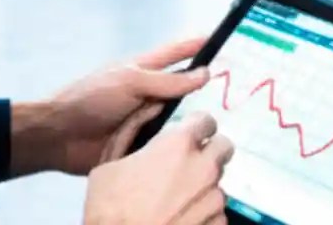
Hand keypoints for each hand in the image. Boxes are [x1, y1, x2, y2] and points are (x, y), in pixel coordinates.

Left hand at [13, 37, 211, 176]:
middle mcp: (149, 94)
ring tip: (222, 129)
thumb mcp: (131, 82)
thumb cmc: (90, 100)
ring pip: (180, 119)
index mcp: (144, 70)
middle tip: (237, 94)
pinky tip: (197, 153)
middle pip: (184, 90)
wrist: (58, 138)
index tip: (224, 39)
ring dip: (192, 124)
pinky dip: (177, 147)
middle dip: (205, 91)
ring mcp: (146, 120)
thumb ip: (167, 80)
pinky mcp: (142, 145)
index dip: (199, 45)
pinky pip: (167, 145)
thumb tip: (205, 73)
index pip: (178, 52)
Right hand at [84, 111, 233, 224]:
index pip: (206, 120)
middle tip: (189, 163)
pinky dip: (203, 213)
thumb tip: (146, 118)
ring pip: (218, 182)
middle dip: (208, 151)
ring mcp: (213, 198)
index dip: (195, 127)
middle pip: (223, 147)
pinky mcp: (218, 223)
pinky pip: (216, 211)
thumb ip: (133, 135)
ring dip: (203, 186)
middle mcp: (203, 167)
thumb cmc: (109, 210)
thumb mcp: (109, 165)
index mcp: (178, 144)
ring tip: (177, 198)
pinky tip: (181, 217)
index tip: (188, 134)